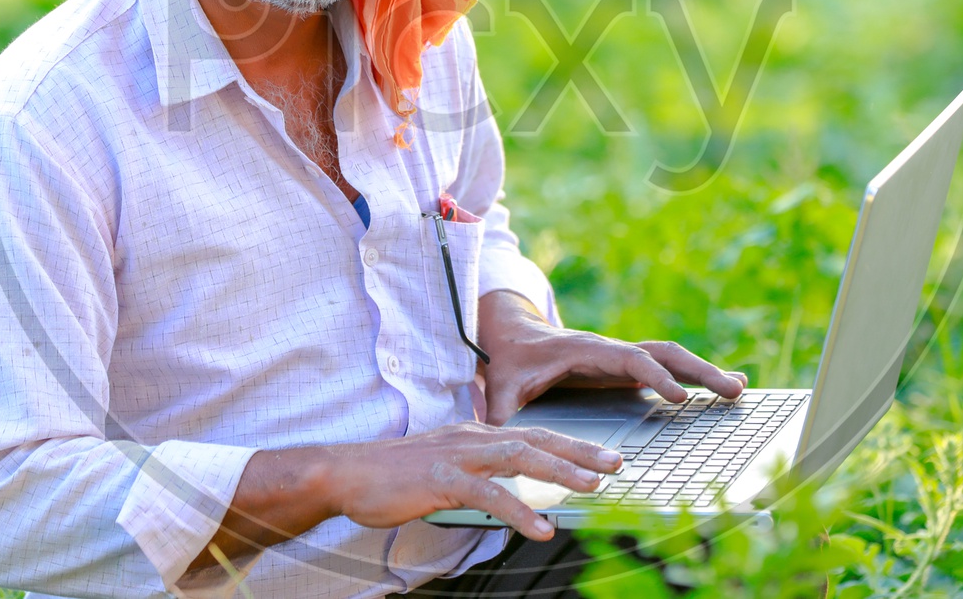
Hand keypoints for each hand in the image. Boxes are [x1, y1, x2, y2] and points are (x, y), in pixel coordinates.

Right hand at [323, 421, 621, 539]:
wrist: (346, 473)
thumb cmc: (392, 476)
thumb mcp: (443, 468)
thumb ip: (476, 473)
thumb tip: (504, 491)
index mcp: (475, 435)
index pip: (531, 435)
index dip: (569, 444)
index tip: (602, 454)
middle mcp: (472, 438)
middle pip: (536, 439)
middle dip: (579, 450)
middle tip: (616, 461)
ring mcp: (458, 456)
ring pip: (519, 458)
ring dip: (560, 471)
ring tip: (592, 487)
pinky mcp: (442, 479)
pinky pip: (489, 495)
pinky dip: (519, 511)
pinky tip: (542, 528)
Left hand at [476, 291, 747, 425]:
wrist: (512, 336)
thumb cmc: (510, 362)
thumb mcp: (501, 388)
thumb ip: (500, 413)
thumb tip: (496, 443)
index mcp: (584, 351)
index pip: (628, 359)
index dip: (654, 376)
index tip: (678, 396)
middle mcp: (609, 350)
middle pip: (662, 352)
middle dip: (698, 369)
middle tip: (733, 388)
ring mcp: (620, 357)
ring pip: (669, 357)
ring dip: (704, 370)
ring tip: (739, 388)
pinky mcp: (625, 368)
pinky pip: (665, 367)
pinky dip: (694, 375)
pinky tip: (721, 387)